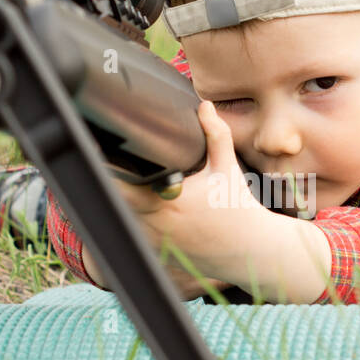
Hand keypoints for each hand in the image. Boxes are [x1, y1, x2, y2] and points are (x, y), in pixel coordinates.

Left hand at [108, 100, 271, 283]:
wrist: (249, 249)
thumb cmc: (237, 207)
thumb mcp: (227, 168)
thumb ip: (216, 135)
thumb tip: (204, 107)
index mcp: (169, 199)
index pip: (122, 184)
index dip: (112, 168)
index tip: (110, 154)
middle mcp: (157, 223)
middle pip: (116, 200)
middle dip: (117, 183)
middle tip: (120, 167)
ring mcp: (155, 241)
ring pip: (123, 219)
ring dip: (124, 203)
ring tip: (132, 186)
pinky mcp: (159, 252)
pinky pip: (136, 235)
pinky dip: (137, 222)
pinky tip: (145, 211)